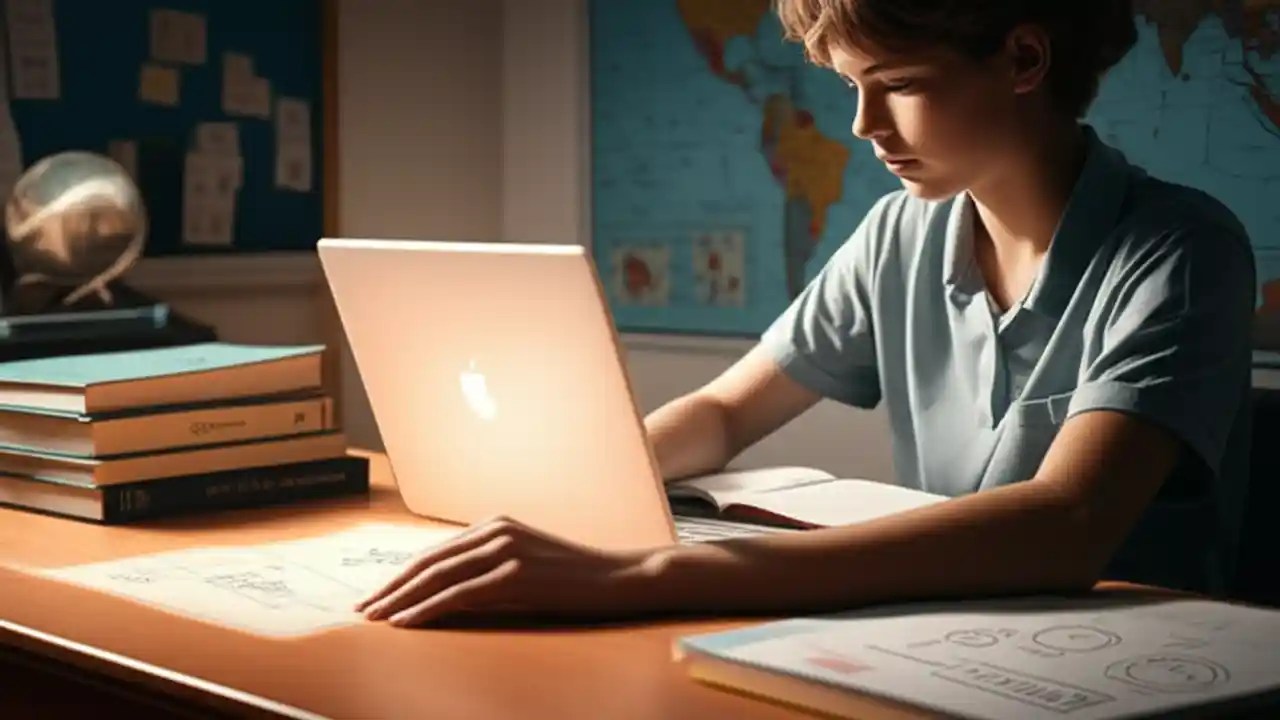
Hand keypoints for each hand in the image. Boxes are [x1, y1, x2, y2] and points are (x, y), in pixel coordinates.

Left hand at [354, 516, 661, 626]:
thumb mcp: (525, 565)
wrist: (617, 577)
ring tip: (375, 618)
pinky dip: (427, 608)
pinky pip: (459, 594)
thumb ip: (488, 569)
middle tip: (363, 609)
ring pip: (437, 576)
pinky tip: (406, 622)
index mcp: (495, 525)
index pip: (435, 551)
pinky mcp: (515, 574)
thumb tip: (448, 592)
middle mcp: (495, 530)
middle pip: (428, 560)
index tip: (377, 594)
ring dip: (400, 598)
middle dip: (391, 586)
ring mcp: (505, 550)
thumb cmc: (573, 578)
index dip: (401, 574)